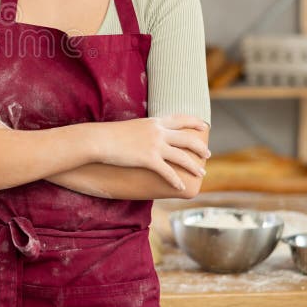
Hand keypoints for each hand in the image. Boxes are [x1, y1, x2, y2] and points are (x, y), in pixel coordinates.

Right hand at [90, 114, 210, 190]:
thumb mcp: (131, 127)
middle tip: (207, 155)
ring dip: (194, 166)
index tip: (204, 126)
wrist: (99, 140)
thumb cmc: (111, 134)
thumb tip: (147, 137)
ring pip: (182, 157)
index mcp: (154, 122)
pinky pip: (168, 172)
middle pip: (187, 139)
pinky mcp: (148, 159)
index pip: (180, 119)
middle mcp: (158, 132)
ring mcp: (154, 146)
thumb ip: (144, 130)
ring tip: (201, 173)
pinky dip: (176, 181)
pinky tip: (181, 187)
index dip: (194, 122)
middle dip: (200, 148)